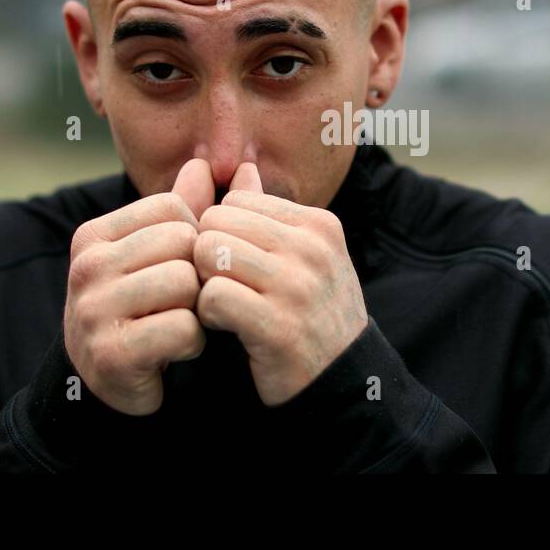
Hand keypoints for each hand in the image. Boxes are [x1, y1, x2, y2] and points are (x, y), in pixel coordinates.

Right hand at [62, 159, 215, 414]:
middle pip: (184, 243)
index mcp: (95, 235)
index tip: (179, 267)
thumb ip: (182, 206)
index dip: (193, 238)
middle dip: (197, 274)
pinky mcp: (112, 353)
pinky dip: (192, 342)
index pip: (174, 209)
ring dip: (198, 309)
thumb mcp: (155, 254)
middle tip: (182, 301)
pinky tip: (174, 350)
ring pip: (186, 284)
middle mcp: (87, 267)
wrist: (107, 383)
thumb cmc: (142, 308)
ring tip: (177, 322)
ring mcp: (94, 310)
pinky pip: (183, 329)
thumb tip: (205, 160)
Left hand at [193, 162, 368, 405]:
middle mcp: (311, 248)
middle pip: (217, 222)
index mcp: (318, 224)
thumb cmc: (314, 315)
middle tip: (224, 287)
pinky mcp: (279, 325)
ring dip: (205, 284)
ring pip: (210, 253)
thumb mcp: (303, 256)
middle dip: (208, 256)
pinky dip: (208, 315)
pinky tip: (226, 327)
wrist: (344, 381)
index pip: (237, 200)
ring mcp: (298, 286)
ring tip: (224, 304)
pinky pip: (213, 296)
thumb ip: (268, 213)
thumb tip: (242, 168)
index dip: (225, 233)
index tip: (239, 266)